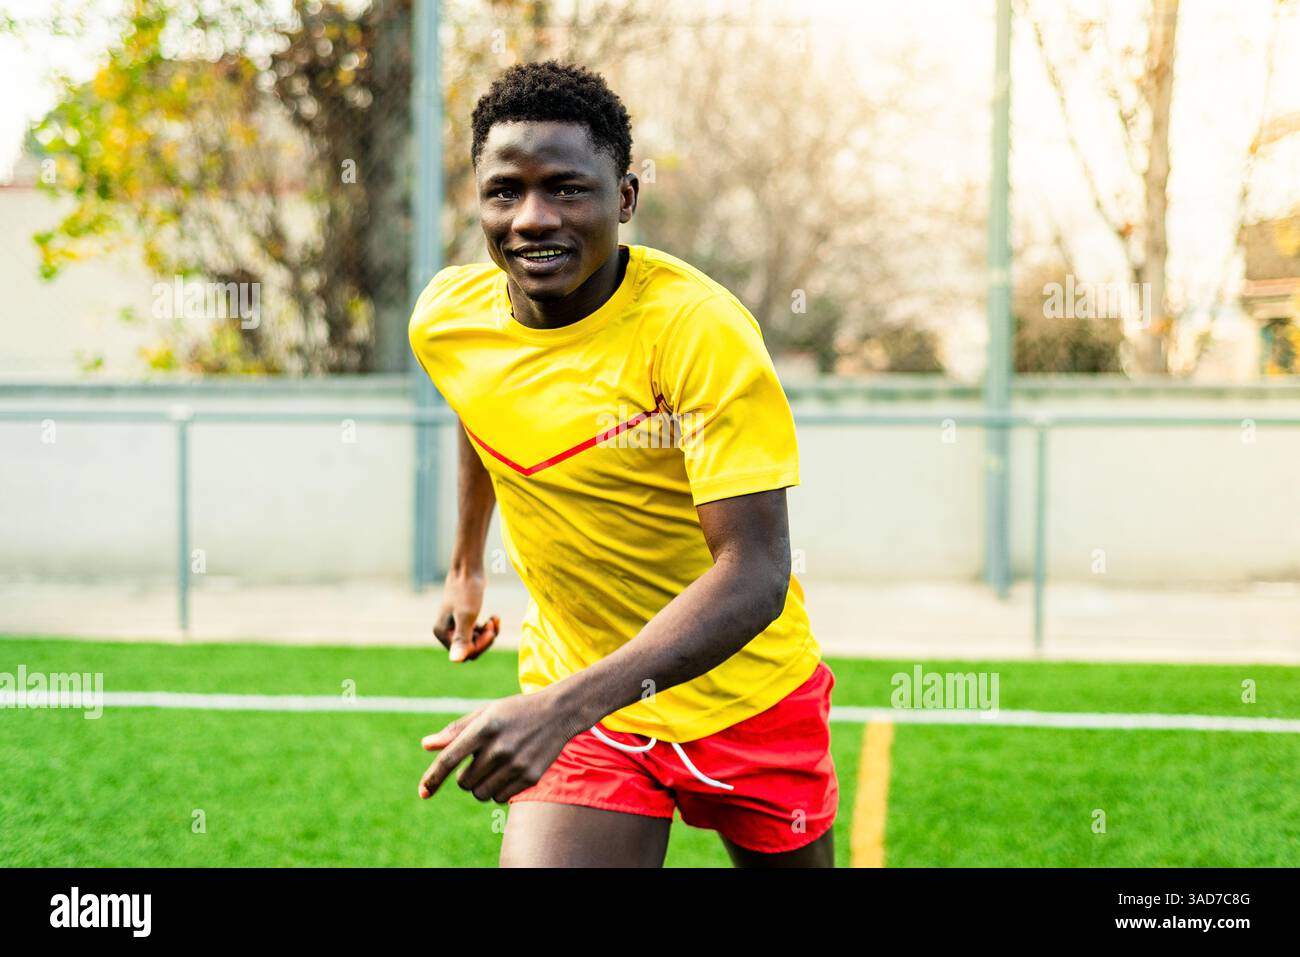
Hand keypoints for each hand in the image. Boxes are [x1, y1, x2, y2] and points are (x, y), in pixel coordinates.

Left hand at [417, 691, 580, 803]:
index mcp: (484, 728)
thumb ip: (456, 730)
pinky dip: (497, 790)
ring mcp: (516, 764)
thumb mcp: (485, 713)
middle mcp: (500, 747)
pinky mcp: (530, 777)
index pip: (450, 758)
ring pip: (480, 794)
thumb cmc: (515, 711)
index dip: (433, 778)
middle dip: (466, 777)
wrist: (558, 713)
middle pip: (464, 782)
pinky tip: (508, 772)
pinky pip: (499, 797)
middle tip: (480, 761)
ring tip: (494, 767)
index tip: (422, 792)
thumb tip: (426, 745)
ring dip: (480, 786)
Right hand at [433, 565, 497, 661]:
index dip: (479, 646)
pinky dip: (487, 627)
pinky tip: (494, 617)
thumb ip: (462, 639)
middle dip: (484, 640)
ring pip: (476, 641)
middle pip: (470, 650)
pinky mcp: (464, 619)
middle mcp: (445, 632)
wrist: (469, 569)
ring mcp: (455, 626)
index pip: (463, 654)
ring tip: (494, 619)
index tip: (490, 631)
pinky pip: (478, 632)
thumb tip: (455, 661)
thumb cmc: (466, 591)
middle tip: (493, 625)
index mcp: (442, 633)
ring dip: (488, 633)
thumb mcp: (466, 616)